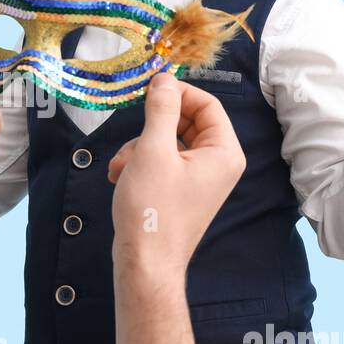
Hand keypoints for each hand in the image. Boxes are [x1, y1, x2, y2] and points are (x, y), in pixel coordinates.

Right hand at [107, 74, 244, 274]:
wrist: (144, 264)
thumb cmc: (152, 209)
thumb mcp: (152, 150)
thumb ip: (161, 110)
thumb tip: (164, 79)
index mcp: (224, 152)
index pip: (207, 104)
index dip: (177, 92)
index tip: (148, 89)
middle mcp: (218, 164)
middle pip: (186, 122)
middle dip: (151, 127)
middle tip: (128, 133)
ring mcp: (200, 180)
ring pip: (168, 142)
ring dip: (138, 148)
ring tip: (120, 167)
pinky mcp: (181, 191)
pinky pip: (162, 162)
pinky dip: (139, 164)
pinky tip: (120, 177)